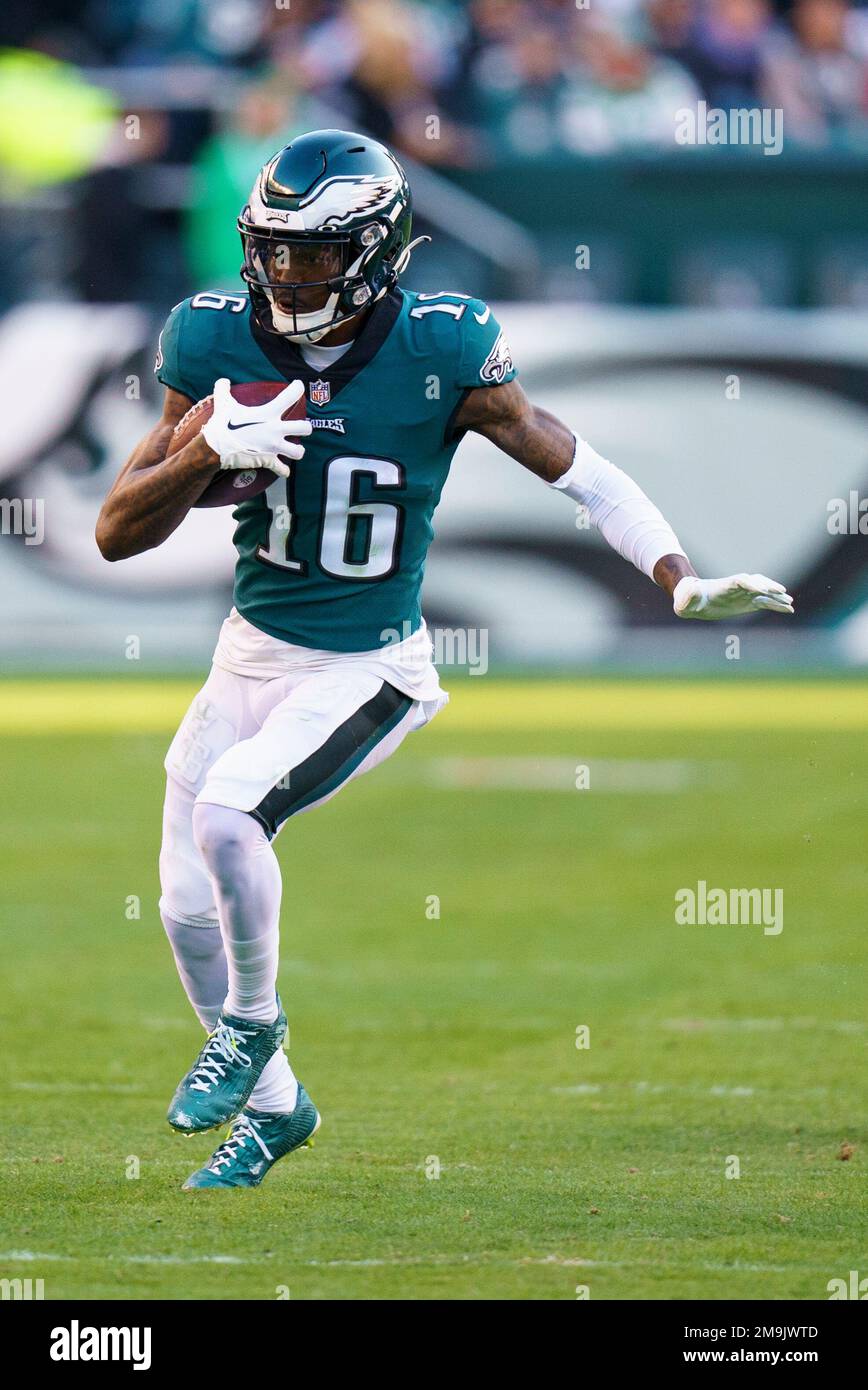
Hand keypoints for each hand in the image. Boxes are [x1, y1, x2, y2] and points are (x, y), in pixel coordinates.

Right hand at [201, 378, 312, 478]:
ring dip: (298, 450)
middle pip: (305, 428)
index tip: (298, 386)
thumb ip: (223, 388)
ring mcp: (273, 447)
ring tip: (295, 448)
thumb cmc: (221, 424)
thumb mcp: (223, 402)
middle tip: (300, 426)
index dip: (298, 388)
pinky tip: (284, 470)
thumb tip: (223, 380)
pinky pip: (282, 469)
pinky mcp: (267, 461)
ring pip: (298, 452)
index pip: (291, 396)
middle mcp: (275, 430)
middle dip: (306, 427)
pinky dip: (283, 471)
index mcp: (268, 413)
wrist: (215, 448)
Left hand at [673, 573, 793, 619]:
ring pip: (765, 594)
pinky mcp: (749, 603)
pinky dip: (777, 605)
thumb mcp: (686, 599)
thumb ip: (689, 595)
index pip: (740, 581)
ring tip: (790, 602)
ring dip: (777, 597)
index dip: (751, 584)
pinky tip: (789, 609)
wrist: (695, 601)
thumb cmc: (690, 600)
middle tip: (781, 591)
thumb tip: (690, 591)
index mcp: (724, 586)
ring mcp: (745, 595)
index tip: (761, 591)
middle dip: (768, 586)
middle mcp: (737, 588)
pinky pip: (766, 603)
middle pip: (756, 583)